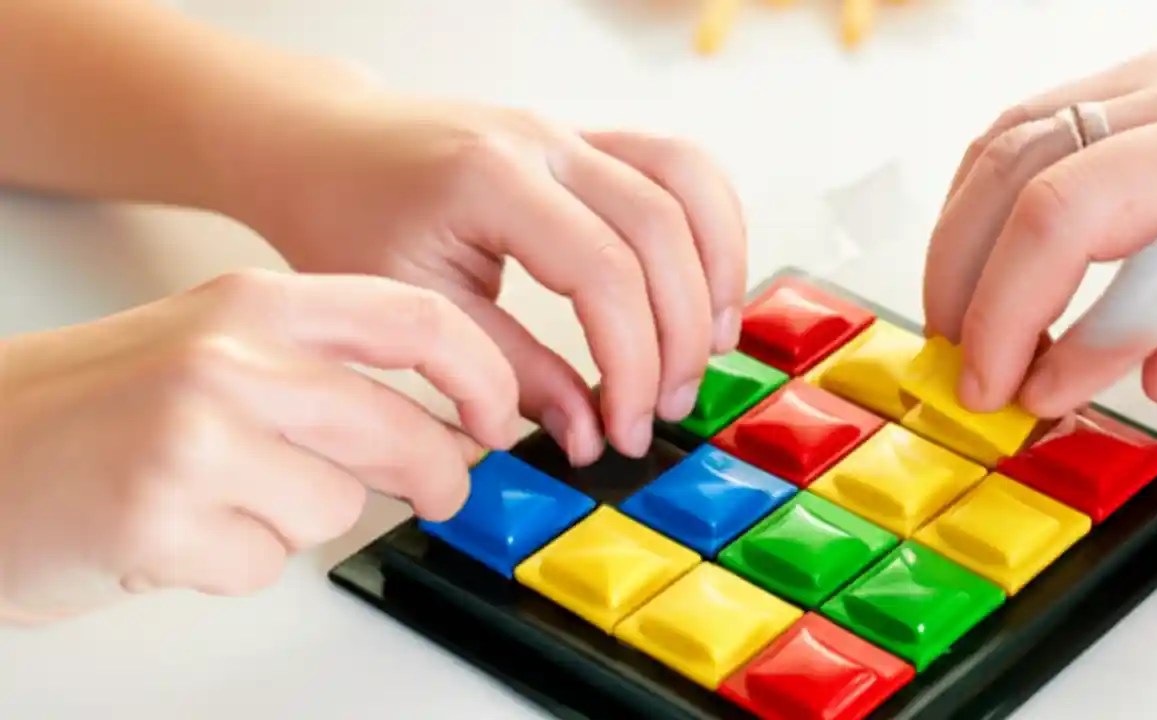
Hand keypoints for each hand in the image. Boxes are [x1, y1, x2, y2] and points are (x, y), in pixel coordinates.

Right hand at [0, 271, 518, 623]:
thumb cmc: (97, 404)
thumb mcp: (213, 345)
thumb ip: (318, 369)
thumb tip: (438, 421)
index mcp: (252, 303)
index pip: (416, 321)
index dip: (483, 375)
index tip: (500, 417)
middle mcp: (229, 356)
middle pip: (398, 431)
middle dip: (435, 477)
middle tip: (439, 491)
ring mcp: (193, 434)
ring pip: (336, 506)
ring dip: (297, 519)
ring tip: (225, 498)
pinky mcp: (159, 515)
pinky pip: (264, 561)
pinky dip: (234, 561)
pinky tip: (179, 531)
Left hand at [223, 92, 745, 466]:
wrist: (329, 148)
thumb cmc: (351, 221)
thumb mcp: (415, 311)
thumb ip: (509, 373)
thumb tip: (589, 433)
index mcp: (490, 181)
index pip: (603, 273)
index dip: (633, 363)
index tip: (626, 429)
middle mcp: (543, 142)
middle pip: (660, 231)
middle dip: (681, 335)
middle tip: (668, 408)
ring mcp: (572, 130)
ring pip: (688, 182)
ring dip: (718, 270)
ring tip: (713, 348)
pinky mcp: (588, 139)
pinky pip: (680, 166)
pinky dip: (712, 226)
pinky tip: (706, 286)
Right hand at [923, 43, 1156, 416]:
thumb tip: (1156, 379)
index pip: (1065, 212)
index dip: (1006, 307)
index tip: (992, 382)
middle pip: (1015, 170)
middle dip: (969, 282)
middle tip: (968, 369)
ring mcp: (1156, 81)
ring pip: (1005, 145)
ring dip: (966, 245)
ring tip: (971, 330)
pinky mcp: (1137, 94)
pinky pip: (1029, 138)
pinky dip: (992, 213)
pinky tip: (995, 274)